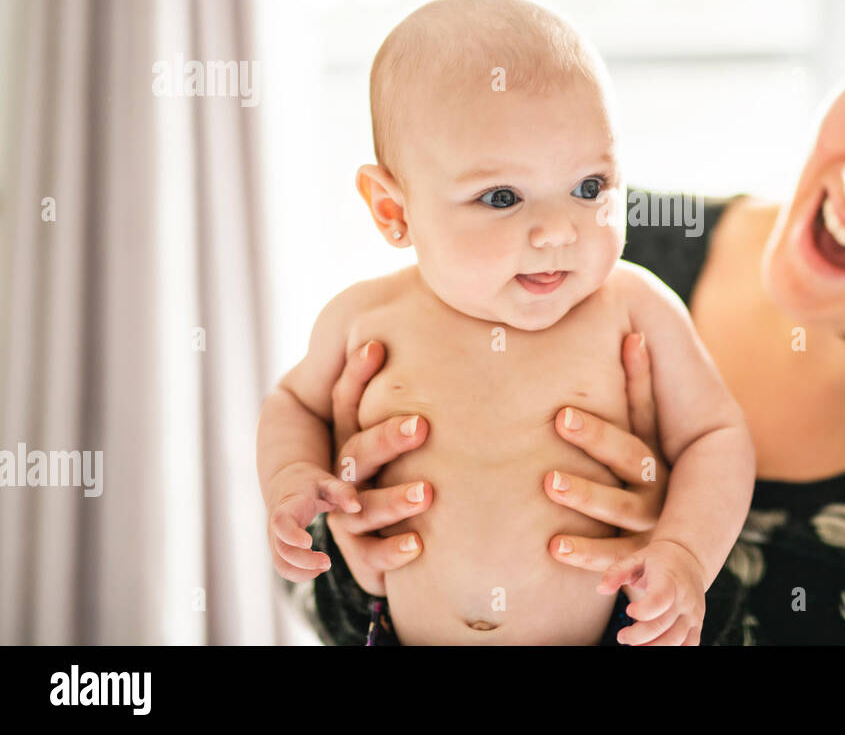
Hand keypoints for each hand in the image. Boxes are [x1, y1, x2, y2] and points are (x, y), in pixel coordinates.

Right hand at [267, 461, 360, 581]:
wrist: (287, 483)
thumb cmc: (311, 483)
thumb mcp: (328, 481)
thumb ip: (343, 491)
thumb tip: (356, 508)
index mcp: (288, 506)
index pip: (281, 522)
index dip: (292, 535)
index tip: (309, 542)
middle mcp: (277, 526)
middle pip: (282, 550)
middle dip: (304, 561)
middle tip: (327, 562)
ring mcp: (276, 540)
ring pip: (280, 564)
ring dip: (302, 572)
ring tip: (325, 565)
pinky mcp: (280, 549)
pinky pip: (285, 568)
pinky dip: (301, 573)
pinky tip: (319, 567)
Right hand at [325, 340, 433, 595]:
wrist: (417, 534)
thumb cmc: (438, 456)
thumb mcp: (432, 412)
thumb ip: (437, 372)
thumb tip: (473, 312)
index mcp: (356, 436)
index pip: (345, 402)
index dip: (356, 375)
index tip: (376, 347)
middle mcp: (351, 475)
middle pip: (355, 454)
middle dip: (385, 438)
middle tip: (423, 426)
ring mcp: (355, 516)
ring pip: (360, 509)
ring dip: (392, 500)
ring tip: (429, 492)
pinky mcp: (369, 555)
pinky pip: (369, 558)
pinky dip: (391, 553)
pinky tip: (419, 546)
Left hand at [544, 332, 668, 571]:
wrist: (666, 565)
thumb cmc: (628, 492)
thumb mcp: (630, 451)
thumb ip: (613, 411)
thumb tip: (612, 339)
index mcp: (656, 452)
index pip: (647, 408)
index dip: (641, 374)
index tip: (630, 339)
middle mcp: (659, 484)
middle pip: (631, 455)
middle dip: (597, 436)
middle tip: (561, 418)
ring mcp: (650, 522)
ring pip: (620, 506)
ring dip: (585, 493)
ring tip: (548, 482)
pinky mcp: (639, 558)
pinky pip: (612, 556)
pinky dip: (585, 552)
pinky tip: (554, 545)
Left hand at [600, 539, 706, 645]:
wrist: (689, 558)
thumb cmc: (659, 559)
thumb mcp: (636, 558)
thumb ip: (616, 572)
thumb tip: (601, 589)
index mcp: (670, 580)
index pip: (659, 601)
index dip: (642, 611)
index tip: (629, 609)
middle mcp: (684, 599)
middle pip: (662, 626)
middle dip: (638, 637)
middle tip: (622, 636)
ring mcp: (693, 614)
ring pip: (675, 640)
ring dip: (653, 648)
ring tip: (635, 645)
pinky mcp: (697, 624)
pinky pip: (689, 645)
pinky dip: (673, 650)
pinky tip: (655, 646)